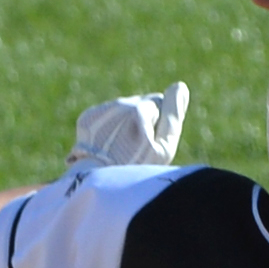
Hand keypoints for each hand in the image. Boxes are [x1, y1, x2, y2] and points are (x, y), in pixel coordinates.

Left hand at [66, 84, 189, 168]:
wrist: (97, 181)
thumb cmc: (137, 167)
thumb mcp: (164, 146)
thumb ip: (173, 114)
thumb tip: (180, 86)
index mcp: (140, 109)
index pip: (160, 101)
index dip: (161, 124)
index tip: (153, 143)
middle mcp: (119, 104)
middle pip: (141, 104)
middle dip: (143, 121)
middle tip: (138, 148)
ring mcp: (102, 110)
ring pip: (123, 109)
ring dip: (126, 124)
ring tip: (123, 150)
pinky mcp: (88, 118)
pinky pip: (106, 115)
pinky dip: (109, 128)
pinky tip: (109, 147)